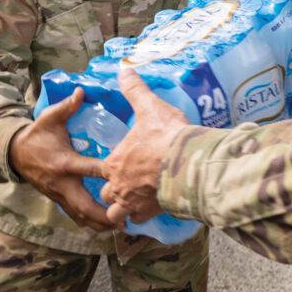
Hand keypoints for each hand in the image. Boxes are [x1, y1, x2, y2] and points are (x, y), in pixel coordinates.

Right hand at [9, 87, 111, 231]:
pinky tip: (103, 228)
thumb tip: (81, 90)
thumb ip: (67, 106)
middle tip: (123, 219)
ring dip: (97, 223)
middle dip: (102, 214)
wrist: (13, 153)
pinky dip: (87, 223)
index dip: (106, 173)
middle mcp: (61, 182)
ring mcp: (58, 194)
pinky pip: (73, 215)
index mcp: (63, 162)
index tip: (124, 178)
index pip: (88, 168)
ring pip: (78, 215)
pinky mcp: (56, 199)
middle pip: (83, 204)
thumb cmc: (36, 134)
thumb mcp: (49, 117)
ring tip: (119, 228)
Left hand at [101, 67, 190, 225]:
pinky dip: (141, 216)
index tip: (122, 163)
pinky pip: (139, 220)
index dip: (111, 166)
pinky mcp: (152, 212)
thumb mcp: (149, 107)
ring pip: (117, 213)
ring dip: (122, 209)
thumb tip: (123, 71)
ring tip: (133, 202)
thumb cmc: (166, 135)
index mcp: (114, 163)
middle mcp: (119, 186)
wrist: (189, 162)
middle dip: (114, 190)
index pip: (102, 169)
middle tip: (127, 182)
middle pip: (107, 194)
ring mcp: (134, 202)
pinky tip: (150, 207)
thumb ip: (135, 90)